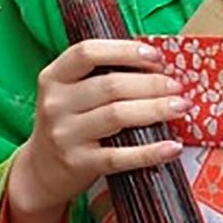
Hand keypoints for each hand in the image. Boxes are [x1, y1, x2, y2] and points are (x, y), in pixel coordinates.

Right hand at [9, 38, 182, 219]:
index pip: (87, 53)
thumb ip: (98, 76)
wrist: (41, 171)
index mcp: (53, 78)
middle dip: (151, 83)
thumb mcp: (69, 94)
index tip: (155, 56)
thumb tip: (155, 64)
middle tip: (177, 86)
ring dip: (155, 109)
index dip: (124, 51)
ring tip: (180, 107)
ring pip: (117, 116)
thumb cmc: (67, 124)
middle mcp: (56, 104)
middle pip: (111, 86)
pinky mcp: (79, 163)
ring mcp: (65, 135)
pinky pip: (121, 156)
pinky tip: (173, 147)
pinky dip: (150, 152)